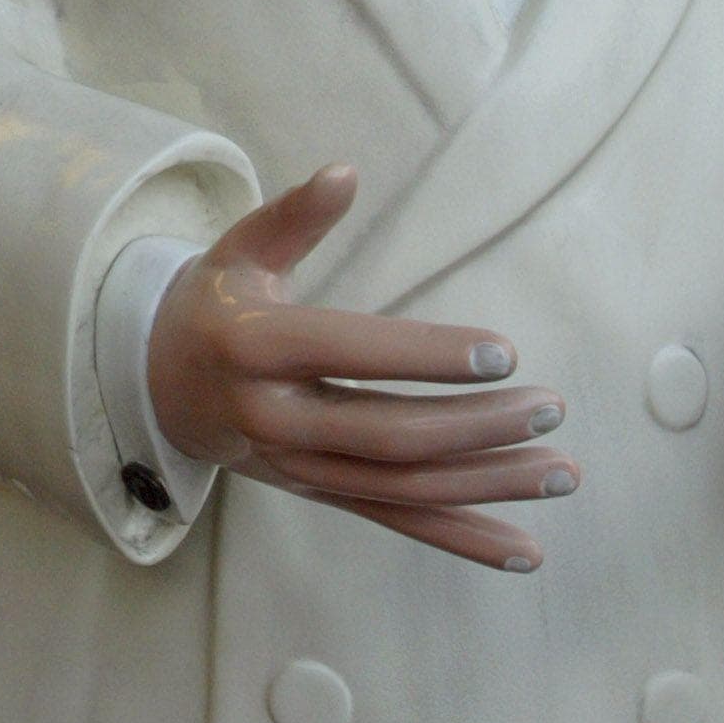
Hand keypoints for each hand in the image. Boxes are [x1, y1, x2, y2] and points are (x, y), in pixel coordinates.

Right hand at [147, 164, 575, 571]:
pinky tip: (525, 550)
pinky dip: (462, 539)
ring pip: (403, 488)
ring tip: (563, 470)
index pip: (349, 353)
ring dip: (488, 484)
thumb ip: (292, 215)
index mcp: (256, 348)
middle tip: (550, 407)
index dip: (426, 356)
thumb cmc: (215, 305)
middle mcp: (276, 419)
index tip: (504, 351)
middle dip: (477, 426)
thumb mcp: (238, 252)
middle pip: (388, 436)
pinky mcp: (320, 494)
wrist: (160, 388)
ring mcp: (299, 467)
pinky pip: (396, 521)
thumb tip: (345, 172)